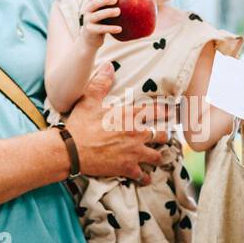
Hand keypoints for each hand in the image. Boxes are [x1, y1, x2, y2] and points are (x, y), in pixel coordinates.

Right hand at [65, 64, 167, 181]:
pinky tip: (145, 177)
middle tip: (164, 136)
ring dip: (158, 156)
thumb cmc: (80, 124)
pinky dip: (145, 176)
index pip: (156, 111)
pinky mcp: (127, 168)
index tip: (171, 112)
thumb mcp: (89, 99)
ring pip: (157, 156)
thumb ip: (101, 82)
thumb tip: (109, 66)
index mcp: (130, 116)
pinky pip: (143, 174)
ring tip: (158, 156)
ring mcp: (134, 152)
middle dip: (164, 136)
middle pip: (162, 135)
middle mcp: (137, 134)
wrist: (72, 150)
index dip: (165, 111)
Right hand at [81, 0, 120, 42]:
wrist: (89, 41)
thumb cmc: (101, 24)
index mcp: (91, 2)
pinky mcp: (90, 31)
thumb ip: (112, 5)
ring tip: (118, 11)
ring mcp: (87, 20)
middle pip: (95, 2)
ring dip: (108, 12)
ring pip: (97, 15)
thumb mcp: (104, 13)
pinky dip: (111, 28)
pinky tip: (120, 29)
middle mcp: (87, 10)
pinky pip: (101, 29)